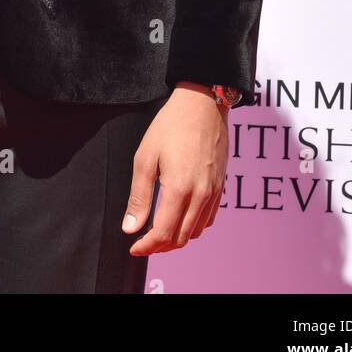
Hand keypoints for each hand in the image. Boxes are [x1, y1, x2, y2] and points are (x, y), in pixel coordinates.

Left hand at [122, 81, 228, 254]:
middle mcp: (200, 196)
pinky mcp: (220, 187)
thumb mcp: (145, 157)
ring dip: (176, 238)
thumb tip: (130, 228)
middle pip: (180, 239)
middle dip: (159, 246)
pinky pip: (208, 219)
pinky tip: (179, 217)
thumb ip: (138, 196)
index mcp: (179, 189)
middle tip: (142, 240)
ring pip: (195, 232)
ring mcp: (214, 193)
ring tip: (157, 231)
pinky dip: (192, 227)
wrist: (203, 103)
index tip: (133, 247)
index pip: (163, 234)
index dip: (146, 247)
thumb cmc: (171, 126)